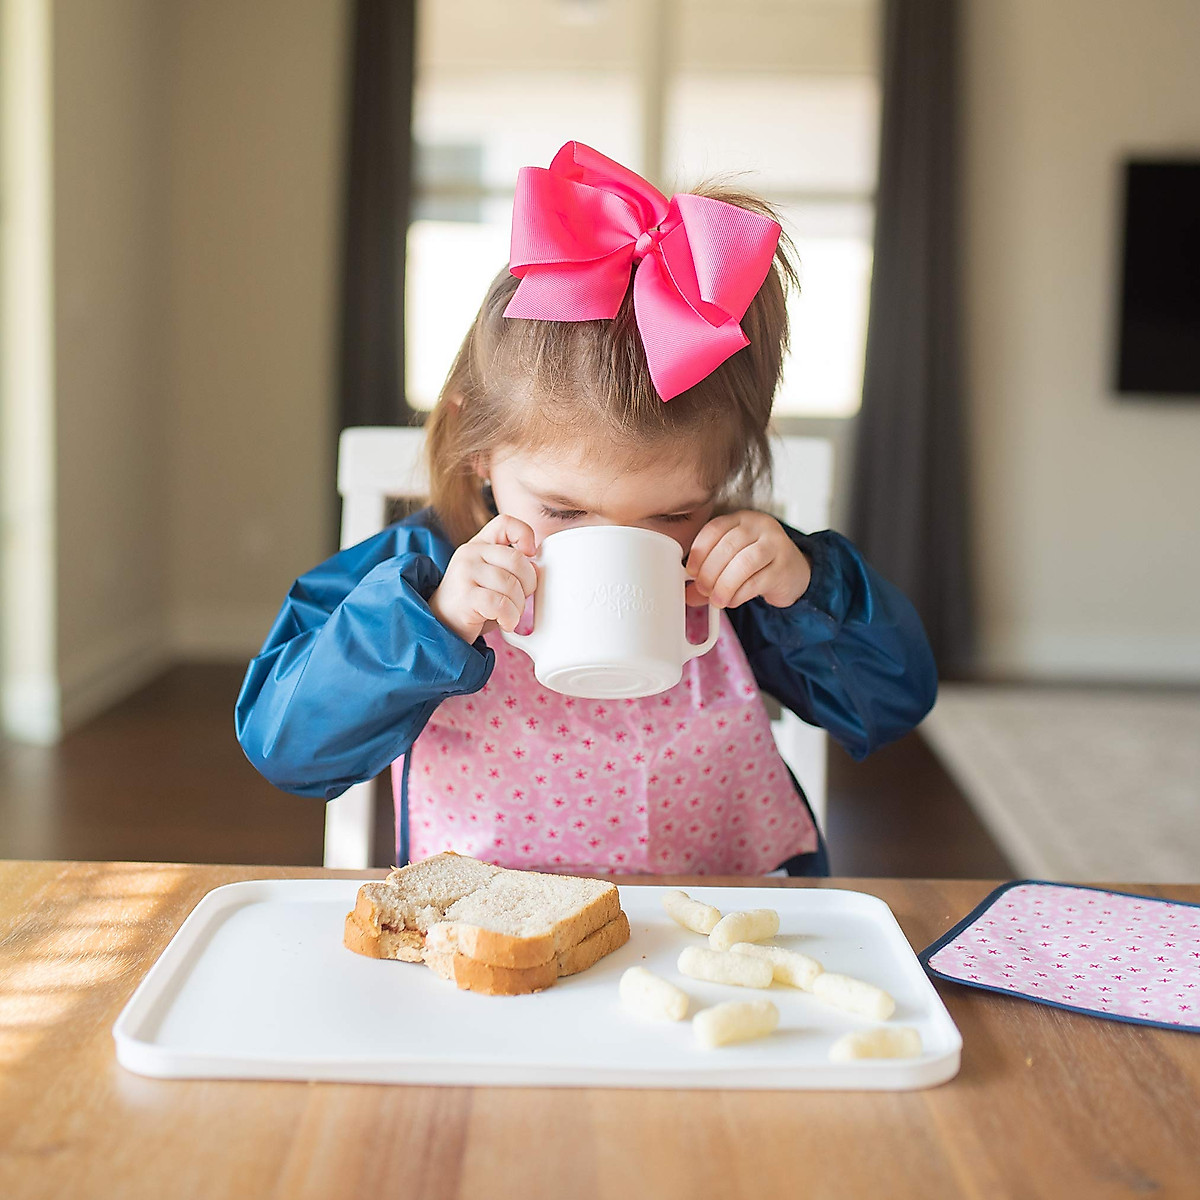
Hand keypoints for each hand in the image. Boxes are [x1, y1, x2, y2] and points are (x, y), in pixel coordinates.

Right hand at [429, 514, 537, 642]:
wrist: (443, 626)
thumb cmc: (475, 603)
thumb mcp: (492, 577)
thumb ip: (511, 567)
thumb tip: (537, 568)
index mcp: (479, 544)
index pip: (505, 523)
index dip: (525, 534)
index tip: (530, 555)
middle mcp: (470, 553)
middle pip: (517, 559)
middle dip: (528, 585)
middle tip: (519, 599)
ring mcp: (465, 573)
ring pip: (511, 584)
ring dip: (518, 607)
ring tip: (510, 614)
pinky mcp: (465, 596)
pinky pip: (501, 604)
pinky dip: (510, 617)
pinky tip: (505, 622)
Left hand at [684, 510, 810, 609]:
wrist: (794, 573)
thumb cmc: (758, 565)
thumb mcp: (731, 562)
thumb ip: (709, 573)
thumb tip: (687, 593)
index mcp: (741, 519)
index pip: (715, 528)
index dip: (699, 551)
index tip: (690, 570)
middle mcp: (760, 527)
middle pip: (728, 546)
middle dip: (710, 572)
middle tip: (702, 589)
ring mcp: (776, 545)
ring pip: (744, 563)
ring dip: (724, 585)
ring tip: (716, 599)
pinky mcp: (784, 568)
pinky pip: (757, 581)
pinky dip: (739, 595)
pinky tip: (732, 600)